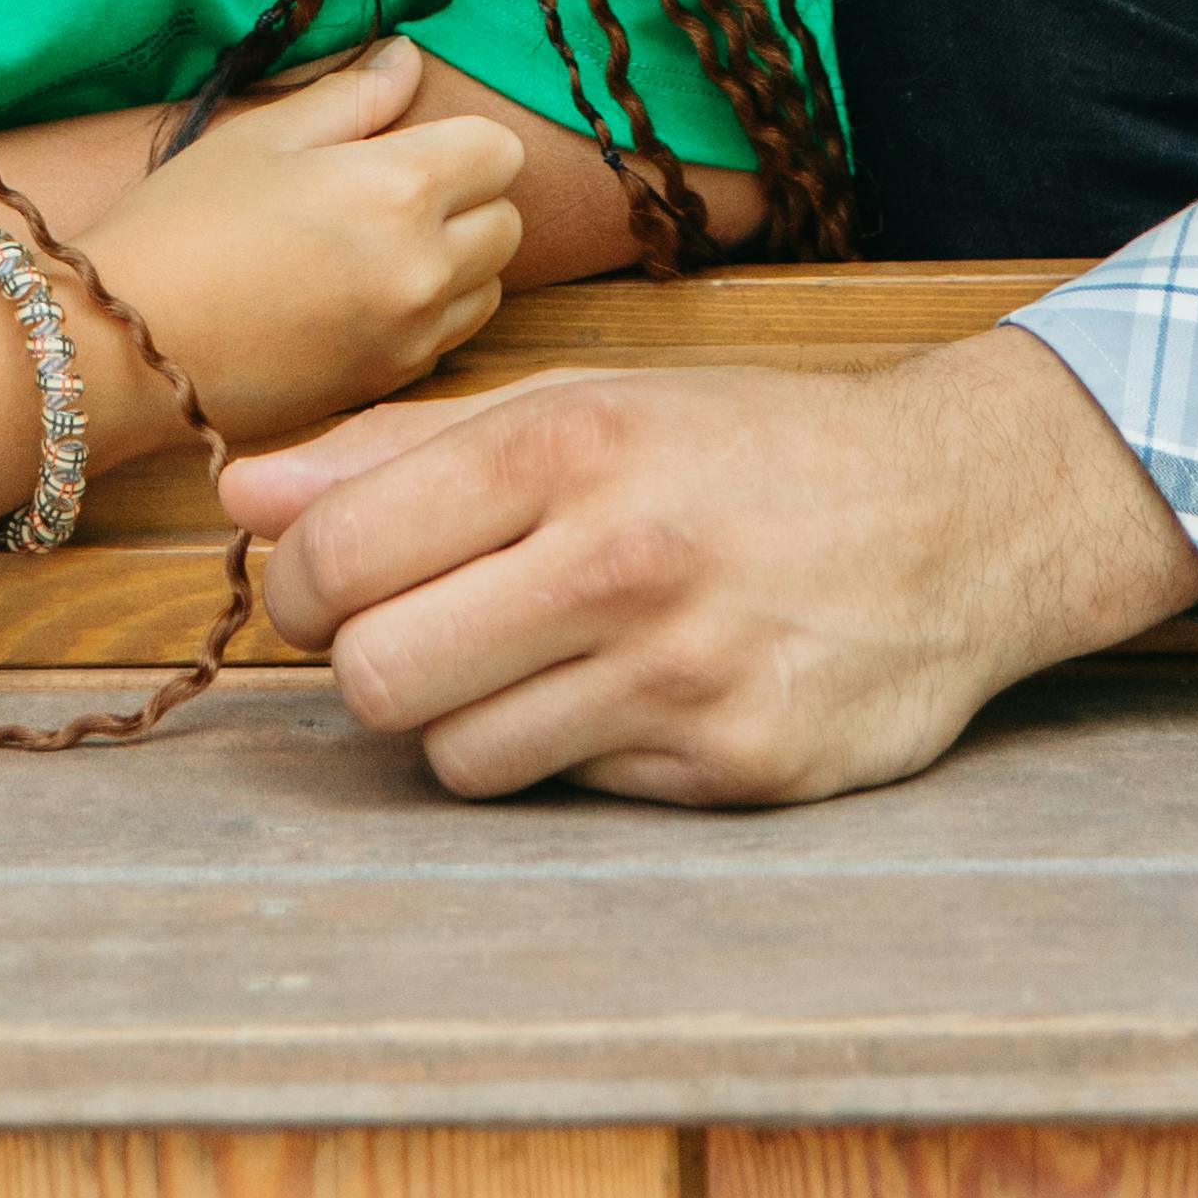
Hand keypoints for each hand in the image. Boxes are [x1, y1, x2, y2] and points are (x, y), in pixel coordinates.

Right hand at [77, 39, 524, 454]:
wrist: (127, 348)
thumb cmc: (184, 223)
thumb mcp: (262, 135)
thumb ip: (353, 95)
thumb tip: (409, 59)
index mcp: (400, 189)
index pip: (500, 152)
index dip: (461, 139)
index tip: (411, 142)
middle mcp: (425, 269)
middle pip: (507, 223)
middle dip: (468, 200)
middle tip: (394, 193)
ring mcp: (410, 339)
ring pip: (489, 289)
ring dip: (458, 264)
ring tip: (379, 249)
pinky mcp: (386, 388)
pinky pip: (447, 341)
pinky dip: (427, 317)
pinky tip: (360, 300)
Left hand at [227, 329, 1197, 806]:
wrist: (954, 514)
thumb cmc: (744, 447)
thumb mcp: (585, 402)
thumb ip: (402, 449)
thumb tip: (242, 493)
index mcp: (569, 444)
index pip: (339, 556)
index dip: (301, 583)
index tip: (328, 579)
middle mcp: (620, 558)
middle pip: (376, 677)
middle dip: (368, 664)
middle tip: (418, 628)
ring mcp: (680, 676)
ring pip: (459, 756)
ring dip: (468, 717)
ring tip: (536, 656)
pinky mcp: (732, 772)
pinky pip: (570, 796)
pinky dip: (572, 756)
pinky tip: (630, 693)